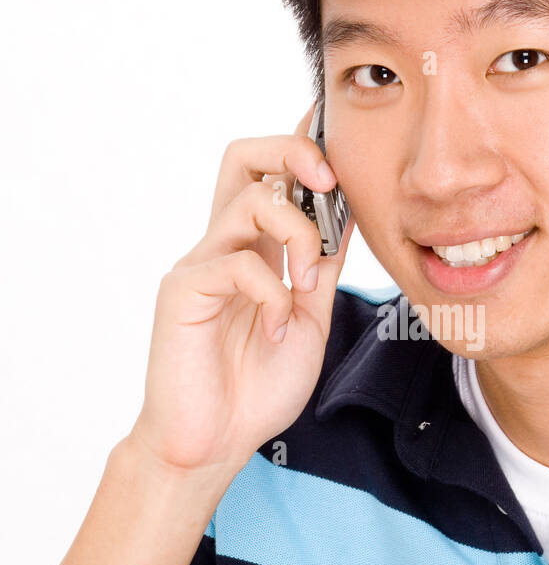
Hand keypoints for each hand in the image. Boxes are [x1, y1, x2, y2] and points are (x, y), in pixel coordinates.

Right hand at [127, 102, 354, 476]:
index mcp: (256, 248)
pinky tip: (278, 325)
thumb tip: (349, 215)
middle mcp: (224, 243)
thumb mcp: (310, 318)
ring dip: (299, 233)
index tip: (335, 120)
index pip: (273, 175)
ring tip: (309, 286)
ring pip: (249, 198)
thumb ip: (323, 268)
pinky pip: (238, 261)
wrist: (214, 443)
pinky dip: (273, 291)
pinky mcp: (182, 290)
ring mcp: (200, 263)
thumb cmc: (257, 387)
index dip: (303, 144)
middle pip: (244, 157)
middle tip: (329, 182)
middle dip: (293, 151)